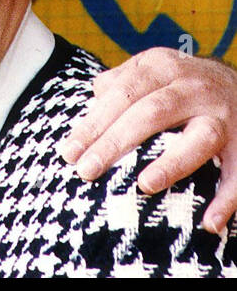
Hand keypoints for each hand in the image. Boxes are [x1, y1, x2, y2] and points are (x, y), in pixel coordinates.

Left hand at [60, 47, 236, 233]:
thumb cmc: (177, 84)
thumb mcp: (150, 69)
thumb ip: (118, 83)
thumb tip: (90, 103)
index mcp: (162, 67)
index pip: (121, 94)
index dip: (93, 123)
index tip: (69, 152)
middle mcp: (194, 88)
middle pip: (150, 114)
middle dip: (115, 142)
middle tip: (87, 170)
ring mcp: (223, 116)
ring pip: (201, 138)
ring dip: (173, 163)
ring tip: (144, 185)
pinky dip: (228, 198)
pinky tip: (209, 223)